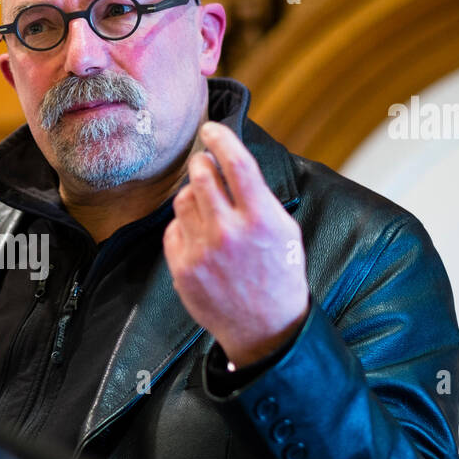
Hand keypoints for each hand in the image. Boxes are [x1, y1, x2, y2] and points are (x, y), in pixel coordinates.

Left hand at [164, 122, 308, 366]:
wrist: (265, 329)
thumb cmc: (278, 274)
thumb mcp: (285, 230)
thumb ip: (259, 197)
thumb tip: (229, 161)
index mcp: (261, 219)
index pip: (235, 162)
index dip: (220, 138)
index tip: (210, 129)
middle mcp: (229, 233)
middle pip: (200, 175)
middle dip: (200, 163)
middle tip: (203, 163)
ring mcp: (202, 252)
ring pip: (182, 200)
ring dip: (192, 195)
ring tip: (208, 209)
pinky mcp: (182, 269)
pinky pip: (173, 229)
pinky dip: (184, 227)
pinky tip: (201, 238)